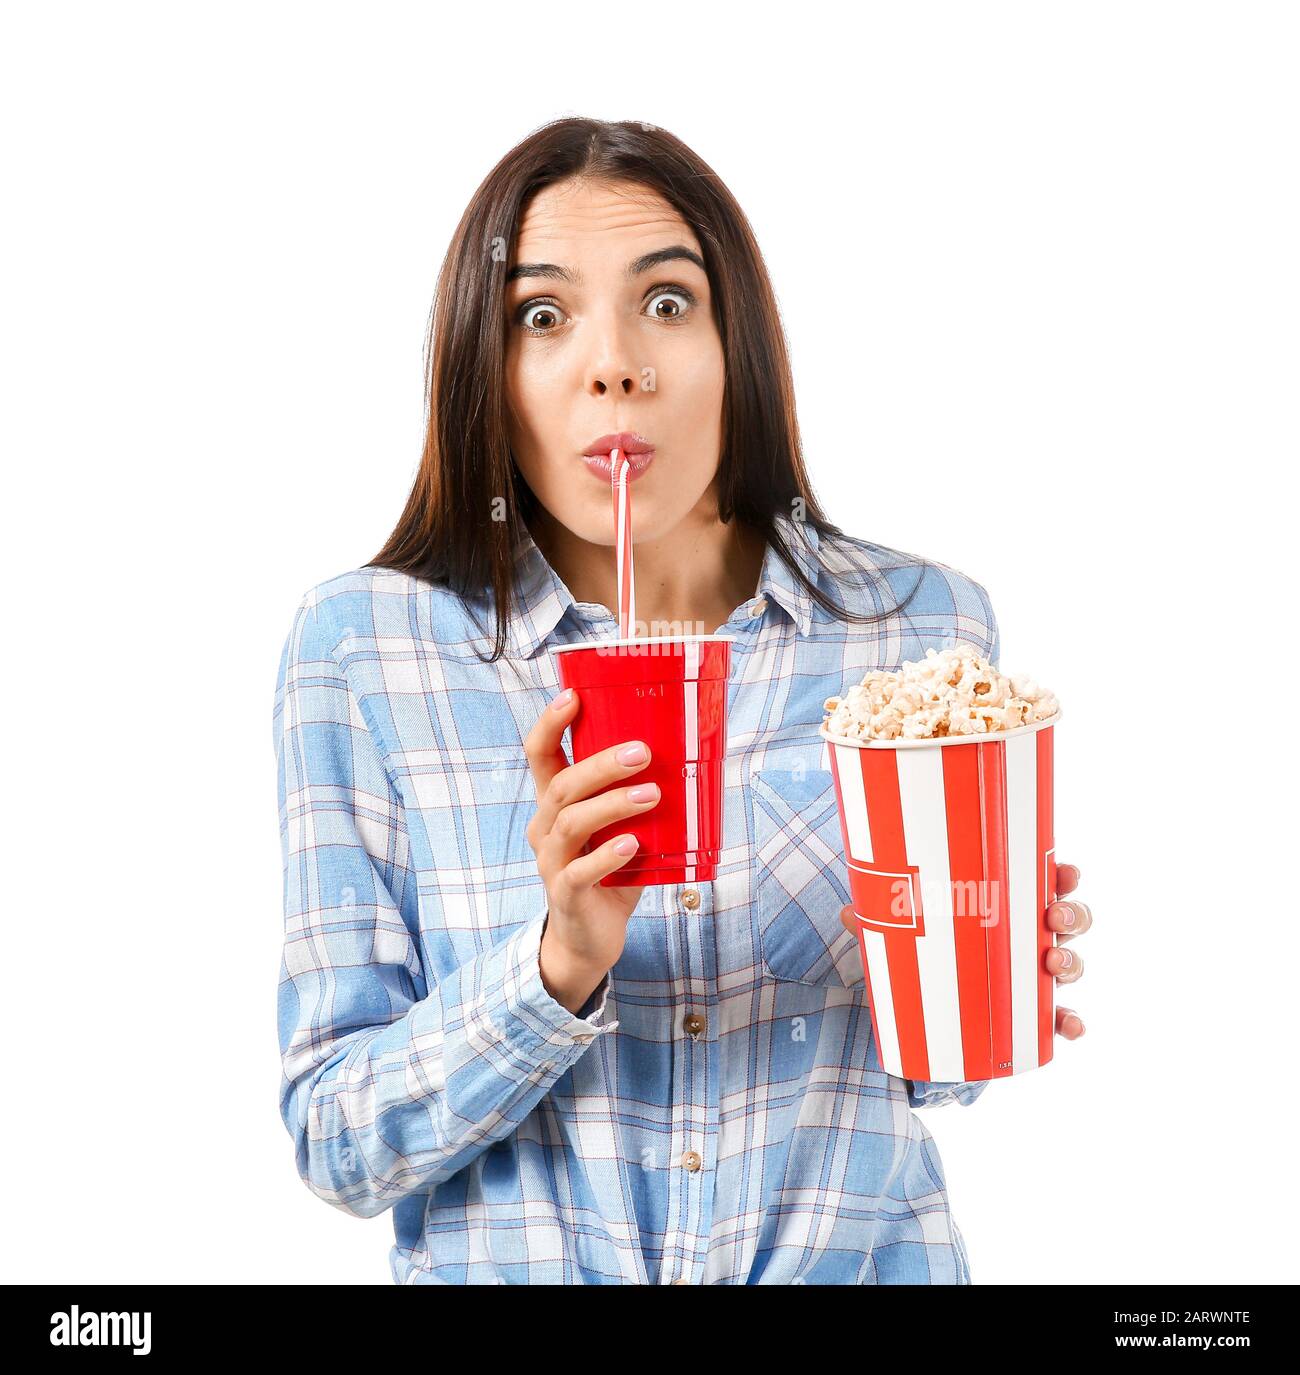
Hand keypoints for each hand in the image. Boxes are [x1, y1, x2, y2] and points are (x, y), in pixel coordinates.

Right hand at [523, 687, 657, 1012]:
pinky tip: (632, 845)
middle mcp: (544, 827)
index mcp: (554, 803)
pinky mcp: (566, 895)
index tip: (573, 695)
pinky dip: (607, 855)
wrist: (590, 938)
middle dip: (601, 764)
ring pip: (570, 822)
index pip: (540, 754)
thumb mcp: (622, 827)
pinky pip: (580, 871)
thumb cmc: (612, 872)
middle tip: (643, 753)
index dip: (551, 723)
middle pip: (561, 785)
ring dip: (612, 804)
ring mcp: (551, 862)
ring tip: (652, 794)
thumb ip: (641, 796)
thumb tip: (697, 756)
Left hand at [838, 860, 1090, 1040]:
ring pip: (1068, 964)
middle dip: (1072, 915)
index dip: (1062, 876)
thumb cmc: (925, 950)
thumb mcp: (902, 930)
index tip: (1063, 873)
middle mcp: (1025, 938)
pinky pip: (1056, 1019)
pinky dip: (1069, 1022)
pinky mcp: (1027, 1017)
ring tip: (1055, 964)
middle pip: (1066, 920)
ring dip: (1072, 962)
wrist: (923, 1010)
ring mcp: (1030, 978)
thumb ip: (878, 920)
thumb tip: (847, 912)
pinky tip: (1070, 1026)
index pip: (1042, 883)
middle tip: (1054, 917)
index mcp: (1003, 905)